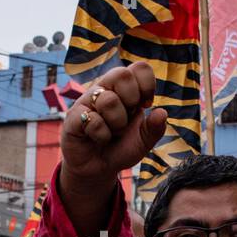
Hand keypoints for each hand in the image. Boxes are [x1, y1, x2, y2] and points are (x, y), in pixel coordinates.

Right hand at [60, 62, 166, 184]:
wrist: (98, 168)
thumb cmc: (120, 148)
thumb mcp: (143, 141)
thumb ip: (155, 128)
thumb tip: (162, 112)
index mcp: (125, 89)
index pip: (139, 68)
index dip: (147, 84)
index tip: (146, 104)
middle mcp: (105, 90)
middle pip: (122, 73)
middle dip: (131, 99)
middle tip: (127, 117)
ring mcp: (88, 101)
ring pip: (109, 100)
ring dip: (117, 124)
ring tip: (112, 133)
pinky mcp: (74, 117)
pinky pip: (93, 120)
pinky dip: (102, 136)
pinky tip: (98, 139)